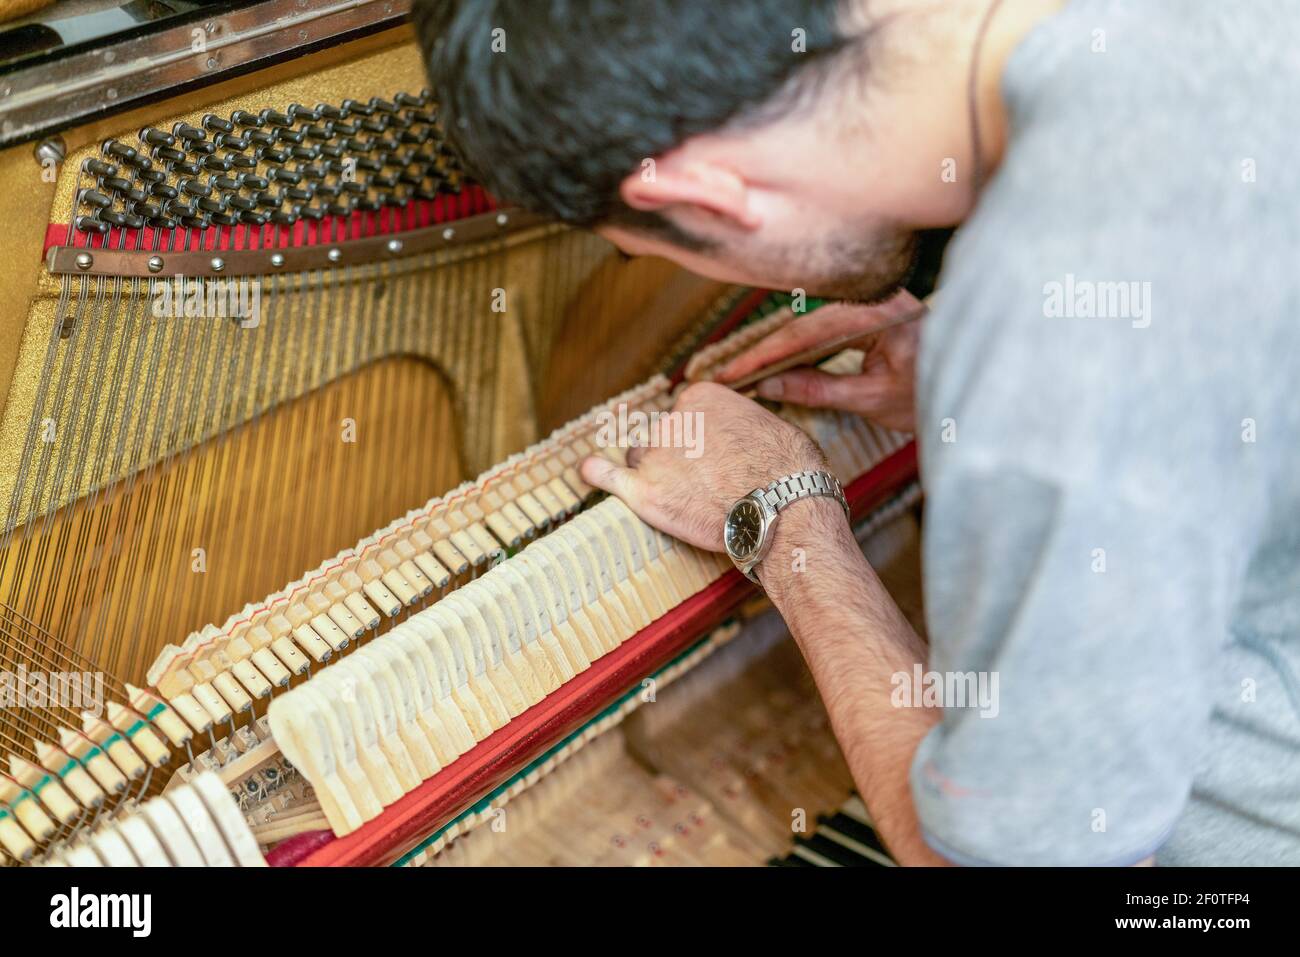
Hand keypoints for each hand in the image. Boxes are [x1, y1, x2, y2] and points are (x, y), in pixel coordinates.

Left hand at [579, 382, 825, 551]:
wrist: (782, 506)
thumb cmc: (788, 469)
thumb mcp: (767, 426)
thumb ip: (736, 424)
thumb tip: (735, 434)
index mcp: (700, 397)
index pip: (682, 413)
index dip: (695, 438)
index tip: (710, 455)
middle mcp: (672, 419)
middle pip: (657, 434)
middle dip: (670, 454)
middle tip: (696, 480)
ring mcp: (655, 455)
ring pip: (638, 457)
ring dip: (649, 471)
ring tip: (676, 493)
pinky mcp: (644, 491)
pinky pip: (607, 476)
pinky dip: (595, 473)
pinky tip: (589, 471)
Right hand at [714, 290, 921, 432]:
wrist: (974, 394)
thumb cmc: (932, 396)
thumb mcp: (873, 399)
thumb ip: (819, 389)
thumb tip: (768, 385)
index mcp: (879, 314)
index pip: (808, 332)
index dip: (765, 355)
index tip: (734, 373)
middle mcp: (874, 300)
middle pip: (804, 324)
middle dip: (764, 351)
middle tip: (726, 374)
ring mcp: (873, 305)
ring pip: (811, 326)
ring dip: (777, 350)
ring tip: (742, 372)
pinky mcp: (870, 316)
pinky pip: (824, 329)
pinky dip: (798, 348)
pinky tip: (776, 364)